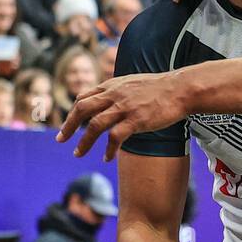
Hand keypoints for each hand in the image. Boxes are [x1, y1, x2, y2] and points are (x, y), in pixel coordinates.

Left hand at [57, 73, 186, 160]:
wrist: (180, 89)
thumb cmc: (160, 88)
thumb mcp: (132, 83)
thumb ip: (118, 91)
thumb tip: (109, 100)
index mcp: (112, 86)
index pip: (83, 97)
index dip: (72, 112)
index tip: (67, 125)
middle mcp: (114, 95)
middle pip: (82, 109)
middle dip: (68, 126)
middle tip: (61, 140)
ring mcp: (124, 107)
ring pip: (95, 125)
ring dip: (84, 142)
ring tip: (77, 153)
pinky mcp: (136, 120)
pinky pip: (115, 137)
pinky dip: (108, 149)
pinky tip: (107, 158)